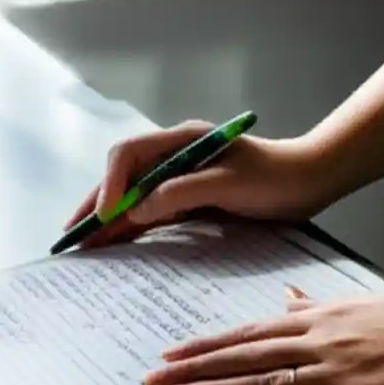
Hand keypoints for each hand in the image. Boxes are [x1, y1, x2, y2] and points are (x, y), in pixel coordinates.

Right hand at [64, 120, 334, 247]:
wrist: (310, 182)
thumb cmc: (276, 178)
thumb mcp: (229, 184)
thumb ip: (180, 193)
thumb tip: (135, 209)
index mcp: (181, 140)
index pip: (129, 155)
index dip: (110, 183)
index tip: (106, 213)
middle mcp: (174, 156)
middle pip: (121, 177)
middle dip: (96, 204)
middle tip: (73, 234)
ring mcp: (178, 177)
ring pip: (131, 197)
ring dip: (107, 219)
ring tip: (83, 245)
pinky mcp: (186, 198)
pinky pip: (148, 213)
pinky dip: (128, 228)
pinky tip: (112, 244)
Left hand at [142, 289, 383, 384]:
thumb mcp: (372, 304)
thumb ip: (323, 306)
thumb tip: (288, 297)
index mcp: (323, 319)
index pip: (248, 331)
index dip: (205, 345)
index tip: (169, 353)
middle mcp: (322, 343)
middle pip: (242, 356)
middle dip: (191, 369)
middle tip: (149, 380)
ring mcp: (339, 374)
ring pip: (261, 383)